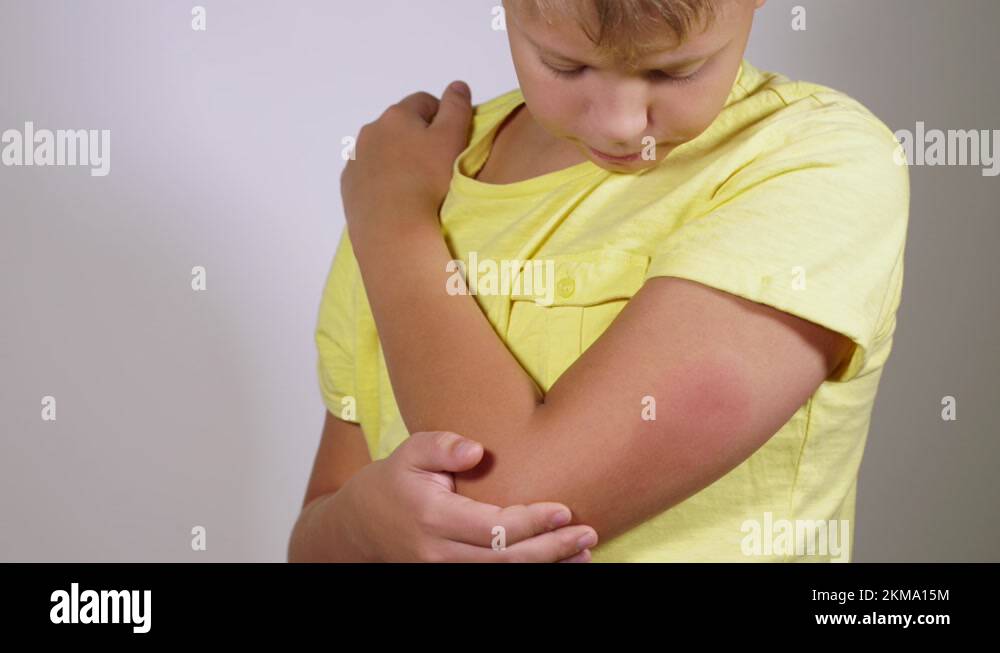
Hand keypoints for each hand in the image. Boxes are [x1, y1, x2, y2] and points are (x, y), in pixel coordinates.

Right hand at [335, 431, 598, 561]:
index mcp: (432, 518)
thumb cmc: (393, 482)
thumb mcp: (409, 452)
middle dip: (551, 550)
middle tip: (587, 535)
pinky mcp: (447, 579)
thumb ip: (442, 447)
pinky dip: (525, 574)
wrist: (357, 529)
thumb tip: (476, 451)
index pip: (493, 529)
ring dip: (546, 568)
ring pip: (501, 578)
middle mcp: (438, 553)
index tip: (564, 510)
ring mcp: (442, 573)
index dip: (531, 522)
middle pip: (505, 561)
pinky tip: (553, 565)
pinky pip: (491, 580)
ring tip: (583, 555)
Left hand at [340, 81, 473, 242]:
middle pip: (401, 126)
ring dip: (399, 160)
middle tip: (437, 166)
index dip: (443, 118)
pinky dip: (383, 181)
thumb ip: (456, 108)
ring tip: (417, 186)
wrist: (392, 229)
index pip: (425, 102)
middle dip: (418, 139)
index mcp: (397, 115)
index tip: (452, 142)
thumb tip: (456, 85)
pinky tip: (396, 200)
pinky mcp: (349, 186)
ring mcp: (356, 159)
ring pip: (383, 151)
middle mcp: (371, 131)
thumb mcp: (452, 139)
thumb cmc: (428, 181)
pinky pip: (370, 176)